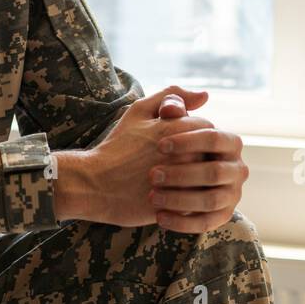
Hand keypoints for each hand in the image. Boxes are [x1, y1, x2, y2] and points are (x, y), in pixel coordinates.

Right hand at [58, 85, 213, 227]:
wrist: (95, 183)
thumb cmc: (117, 146)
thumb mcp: (139, 111)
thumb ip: (172, 97)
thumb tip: (205, 95)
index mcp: (178, 130)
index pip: (207, 131)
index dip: (192, 137)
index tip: (174, 144)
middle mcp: (185, 155)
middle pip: (209, 154)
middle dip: (194, 158)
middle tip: (173, 162)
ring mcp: (183, 183)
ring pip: (206, 180)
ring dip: (195, 180)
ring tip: (173, 180)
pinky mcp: (178, 207)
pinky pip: (197, 203)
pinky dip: (188, 200)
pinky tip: (172, 196)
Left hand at [149, 111, 247, 233]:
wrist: (139, 178)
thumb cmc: (150, 143)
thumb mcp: (154, 117)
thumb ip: (172, 101)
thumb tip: (204, 95)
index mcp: (227, 142)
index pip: (214, 138)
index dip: (188, 141)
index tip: (160, 145)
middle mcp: (236, 168)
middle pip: (213, 172)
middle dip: (182, 173)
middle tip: (152, 174)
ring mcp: (231, 194)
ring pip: (210, 200)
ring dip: (180, 198)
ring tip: (153, 196)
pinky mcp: (220, 216)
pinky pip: (206, 222)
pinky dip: (183, 222)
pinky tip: (159, 216)